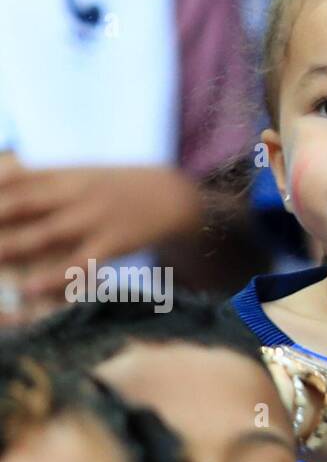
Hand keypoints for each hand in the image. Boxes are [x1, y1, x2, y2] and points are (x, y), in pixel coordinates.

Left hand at [0, 159, 202, 305]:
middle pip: (20, 204)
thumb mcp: (82, 173)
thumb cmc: (122, 186)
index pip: (13, 178)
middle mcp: (74, 193)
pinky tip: (31, 288)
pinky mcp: (112, 243)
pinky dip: (54, 277)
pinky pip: (79, 263)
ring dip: (10, 247)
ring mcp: (94, 219)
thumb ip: (45, 179)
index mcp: (63, 173)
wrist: (174, 195)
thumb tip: (6, 180)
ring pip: (44, 234)